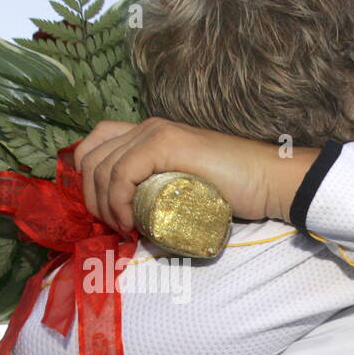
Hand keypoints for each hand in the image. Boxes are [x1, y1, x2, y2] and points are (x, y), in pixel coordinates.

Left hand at [73, 118, 316, 231]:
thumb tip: (133, 218)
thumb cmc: (232, 190)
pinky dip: (116, 201)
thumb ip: (159, 189)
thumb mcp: (181, 186)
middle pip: (91, 155)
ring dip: (102, 204)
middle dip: (90, 197)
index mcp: (149, 132)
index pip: (95, 144)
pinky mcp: (164, 143)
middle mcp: (147, 126)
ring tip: (123, 228)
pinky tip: (128, 221)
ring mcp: (155, 132)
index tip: (104, 212)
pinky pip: (120, 173)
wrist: (267, 181)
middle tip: (112, 226)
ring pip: (101, 166)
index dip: (86, 179)